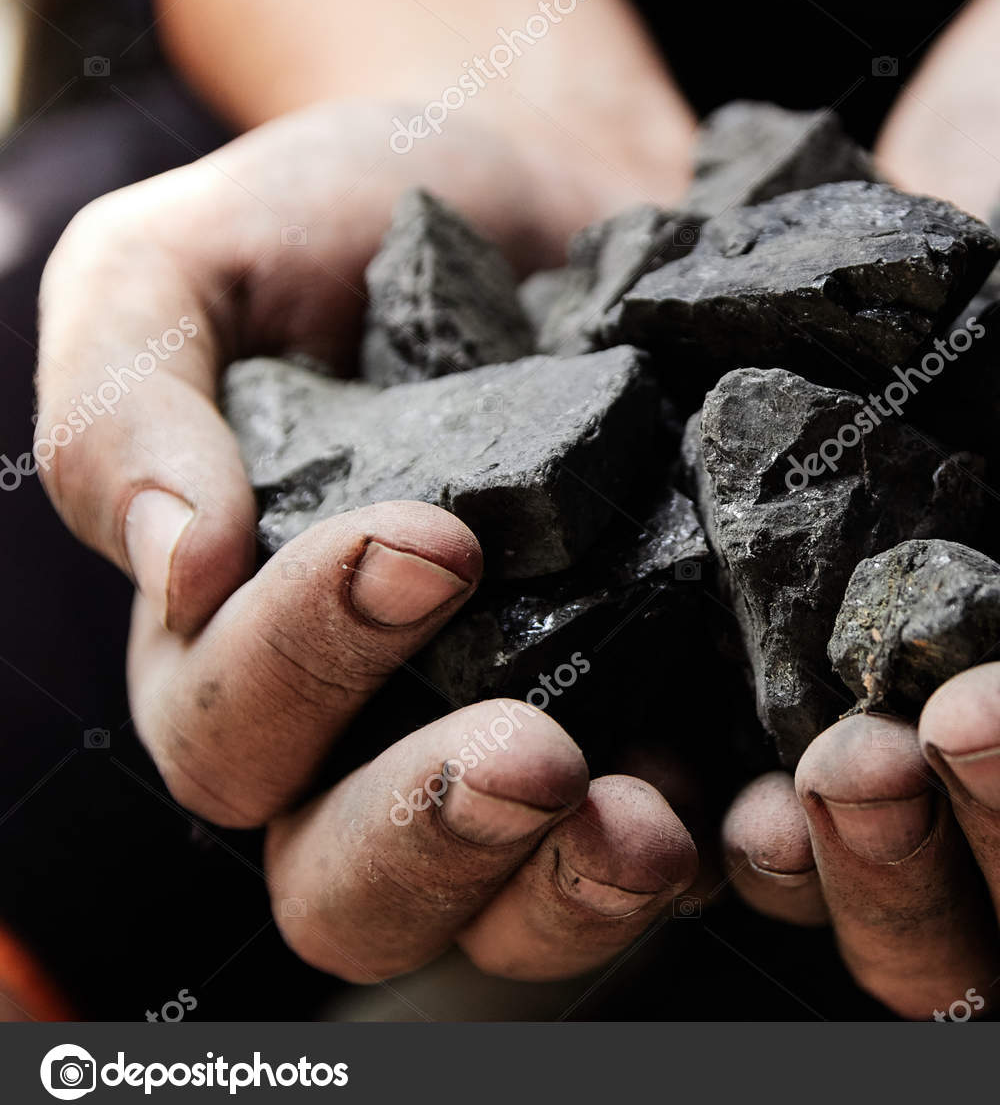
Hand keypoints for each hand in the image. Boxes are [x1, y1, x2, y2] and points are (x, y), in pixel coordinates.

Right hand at [34, 102, 696, 983]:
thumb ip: (132, 399)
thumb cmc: (350, 227)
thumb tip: (178, 563)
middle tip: (534, 753)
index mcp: (241, 654)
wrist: (548, 189)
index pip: (231, 731)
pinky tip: (762, 807)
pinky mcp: (670, 731)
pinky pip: (687, 851)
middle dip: (434, 835)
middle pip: (354, 886)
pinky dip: (726, 853)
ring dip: (574, 892)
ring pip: (517, 915)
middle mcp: (373, 737)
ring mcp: (534, 750)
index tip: (426, 544)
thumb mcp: (194, 264)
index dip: (307, 664)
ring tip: (649, 820)